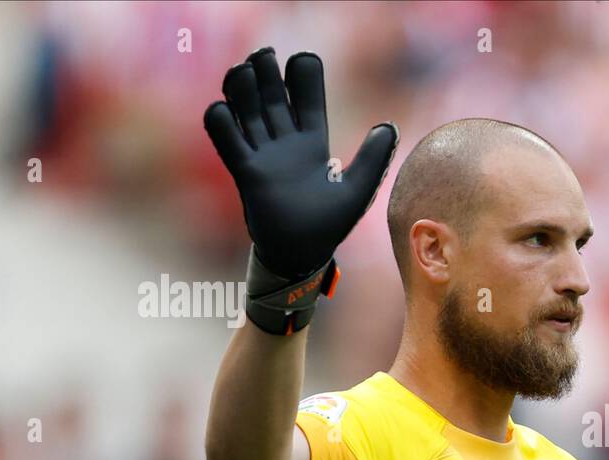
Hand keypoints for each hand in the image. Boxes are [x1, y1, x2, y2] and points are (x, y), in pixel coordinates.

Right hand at [203, 47, 397, 330]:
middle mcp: (285, 143)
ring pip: (245, 108)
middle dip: (265, 70)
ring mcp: (262, 154)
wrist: (299, 255)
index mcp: (314, 142)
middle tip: (263, 55)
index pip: (307, 97)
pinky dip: (221, 120)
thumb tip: (388, 127)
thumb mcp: (357, 191)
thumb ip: (373, 160)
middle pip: (271, 94)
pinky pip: (226, 138)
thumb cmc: (328, 226)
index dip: (302, 75)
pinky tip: (226, 112)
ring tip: (242, 73)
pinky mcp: (244, 171)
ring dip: (240, 86)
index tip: (301, 61)